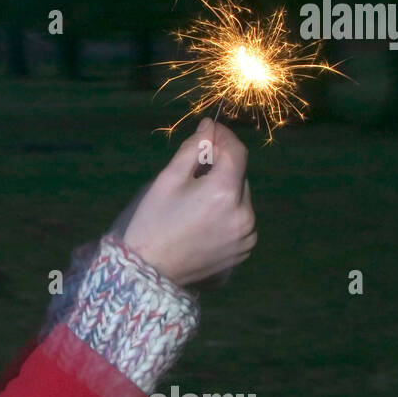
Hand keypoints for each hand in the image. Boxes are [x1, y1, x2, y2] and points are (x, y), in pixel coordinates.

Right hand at [118, 118, 256, 287]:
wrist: (150, 269)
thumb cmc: (154, 220)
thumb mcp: (168, 178)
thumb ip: (193, 148)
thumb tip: (209, 127)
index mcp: (224, 192)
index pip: (237, 151)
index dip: (223, 137)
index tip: (210, 132)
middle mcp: (244, 213)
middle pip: (239, 175)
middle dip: (220, 167)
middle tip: (193, 172)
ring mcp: (247, 234)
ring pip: (241, 197)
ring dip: (225, 190)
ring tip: (196, 200)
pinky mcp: (245, 249)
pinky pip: (242, 219)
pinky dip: (229, 212)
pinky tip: (204, 219)